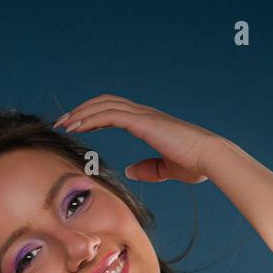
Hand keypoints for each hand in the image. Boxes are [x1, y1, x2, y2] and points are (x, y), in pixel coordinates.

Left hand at [55, 94, 220, 183]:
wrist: (209, 158)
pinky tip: (77, 127)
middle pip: (105, 102)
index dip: (94, 116)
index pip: (115, 111)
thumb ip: (149, 168)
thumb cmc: (194, 164)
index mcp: (148, 122)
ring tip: (64, 123)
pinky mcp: (143, 122)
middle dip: (82, 110)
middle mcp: (144, 114)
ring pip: (104, 105)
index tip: (77, 127)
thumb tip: (131, 170)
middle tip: (63, 122)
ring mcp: (143, 115)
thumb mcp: (166, 169)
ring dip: (81, 113)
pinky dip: (91, 118)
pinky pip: (110, 114)